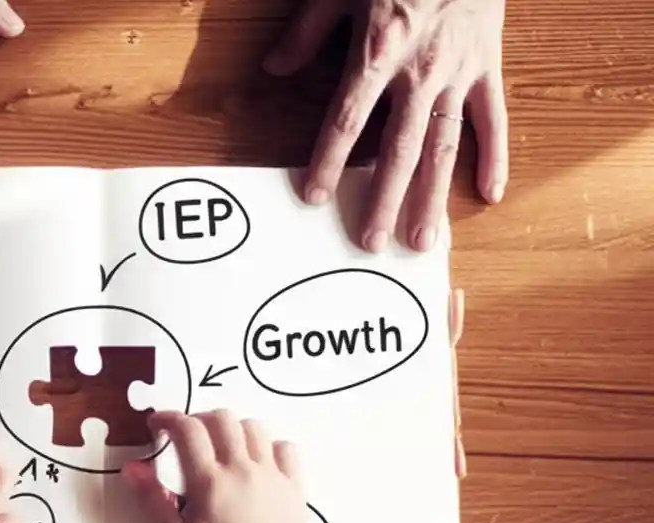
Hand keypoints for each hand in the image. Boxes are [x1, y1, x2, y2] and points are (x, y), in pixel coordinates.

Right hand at [123, 411, 309, 522]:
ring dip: (233, 428)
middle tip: (187, 435)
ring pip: (255, 428)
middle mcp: (243, 471)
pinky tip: (257, 462)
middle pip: (222, 419)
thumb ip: (154, 502)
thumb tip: (133, 467)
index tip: (157, 424)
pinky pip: (286, 448)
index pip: (188, 430)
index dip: (168, 418)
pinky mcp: (295, 489)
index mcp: (211, 483)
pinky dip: (269, 445)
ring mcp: (273, 477)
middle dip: (199, 418)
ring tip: (220, 447)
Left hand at [265, 0, 508, 251]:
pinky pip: (494, 119)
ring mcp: (458, 73)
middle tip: (371, 242)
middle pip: (398, 148)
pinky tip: (490, 194)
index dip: (328, 161)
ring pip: (444, 145)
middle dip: (384, 199)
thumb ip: (306, 32)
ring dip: (432, 196)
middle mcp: (418, 72)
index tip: (313, 197)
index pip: (346, 120)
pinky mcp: (488, 66)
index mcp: (376, 53)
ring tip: (423, 240)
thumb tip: (274, 68)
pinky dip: (496, 156)